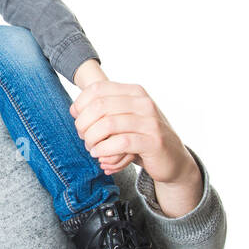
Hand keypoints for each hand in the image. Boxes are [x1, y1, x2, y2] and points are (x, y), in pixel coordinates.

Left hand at [69, 81, 197, 189]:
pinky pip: (121, 143)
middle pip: (99, 106)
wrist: (173, 159)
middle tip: (83, 137)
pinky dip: (104, 149)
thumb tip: (74, 109)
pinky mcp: (153, 142)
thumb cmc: (142, 138)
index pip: (97, 89)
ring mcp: (150, 122)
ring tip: (91, 148)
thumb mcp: (125, 118)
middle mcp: (144, 103)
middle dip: (84, 124)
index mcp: (134, 92)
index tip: (77, 119)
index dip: (80, 104)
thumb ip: (104, 109)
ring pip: (108, 124)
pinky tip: (100, 155)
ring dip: (92, 139)